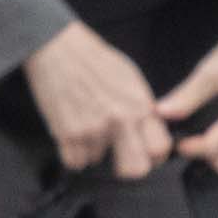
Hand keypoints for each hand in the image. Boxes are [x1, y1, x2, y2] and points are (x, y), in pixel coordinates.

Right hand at [17, 21, 170, 178]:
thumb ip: (142, 108)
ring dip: (92, 150)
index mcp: (139, 105)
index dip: (153, 155)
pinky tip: (72, 132)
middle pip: (136, 169)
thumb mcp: (130, 78)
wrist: (57, 48)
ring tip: (85, 124)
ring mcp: (92, 129)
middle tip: (119, 155)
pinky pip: (74, 162)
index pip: (160, 149)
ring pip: (98, 161)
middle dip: (128, 166)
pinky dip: (72, 152)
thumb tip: (150, 131)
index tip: (144, 152)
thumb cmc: (93, 59)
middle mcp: (119, 120)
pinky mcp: (67, 134)